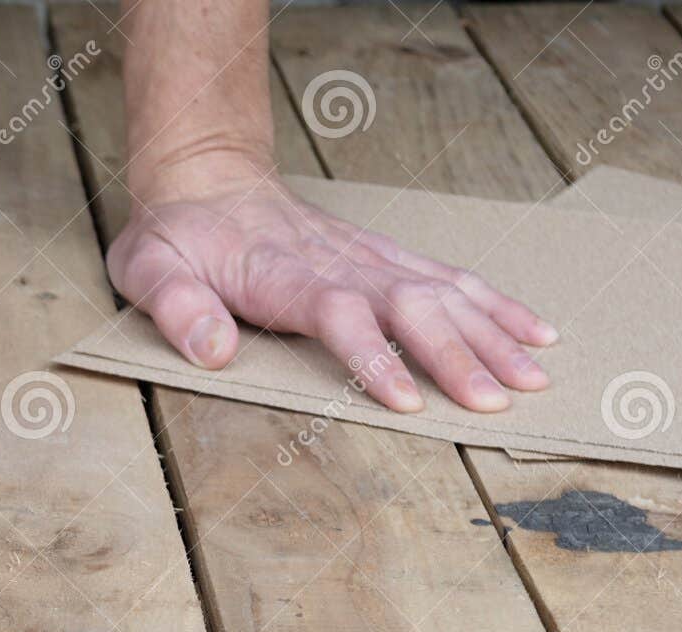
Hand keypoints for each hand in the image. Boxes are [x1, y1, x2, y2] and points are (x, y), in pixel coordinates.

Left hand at [106, 172, 557, 412]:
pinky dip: (494, 304)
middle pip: (408, 305)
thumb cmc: (175, 235)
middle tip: (497, 401)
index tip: (406, 400)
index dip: (373, 356)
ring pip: (441, 291)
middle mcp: (336, 262)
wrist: (203, 179)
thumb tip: (212, 349)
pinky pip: (449, 277)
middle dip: (456, 353)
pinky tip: (533, 331)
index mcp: (281, 274)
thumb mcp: (147, 269)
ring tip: (534, 375)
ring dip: (490, 332)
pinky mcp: (382, 256)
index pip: (339, 313)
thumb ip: (176, 307)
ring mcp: (365, 256)